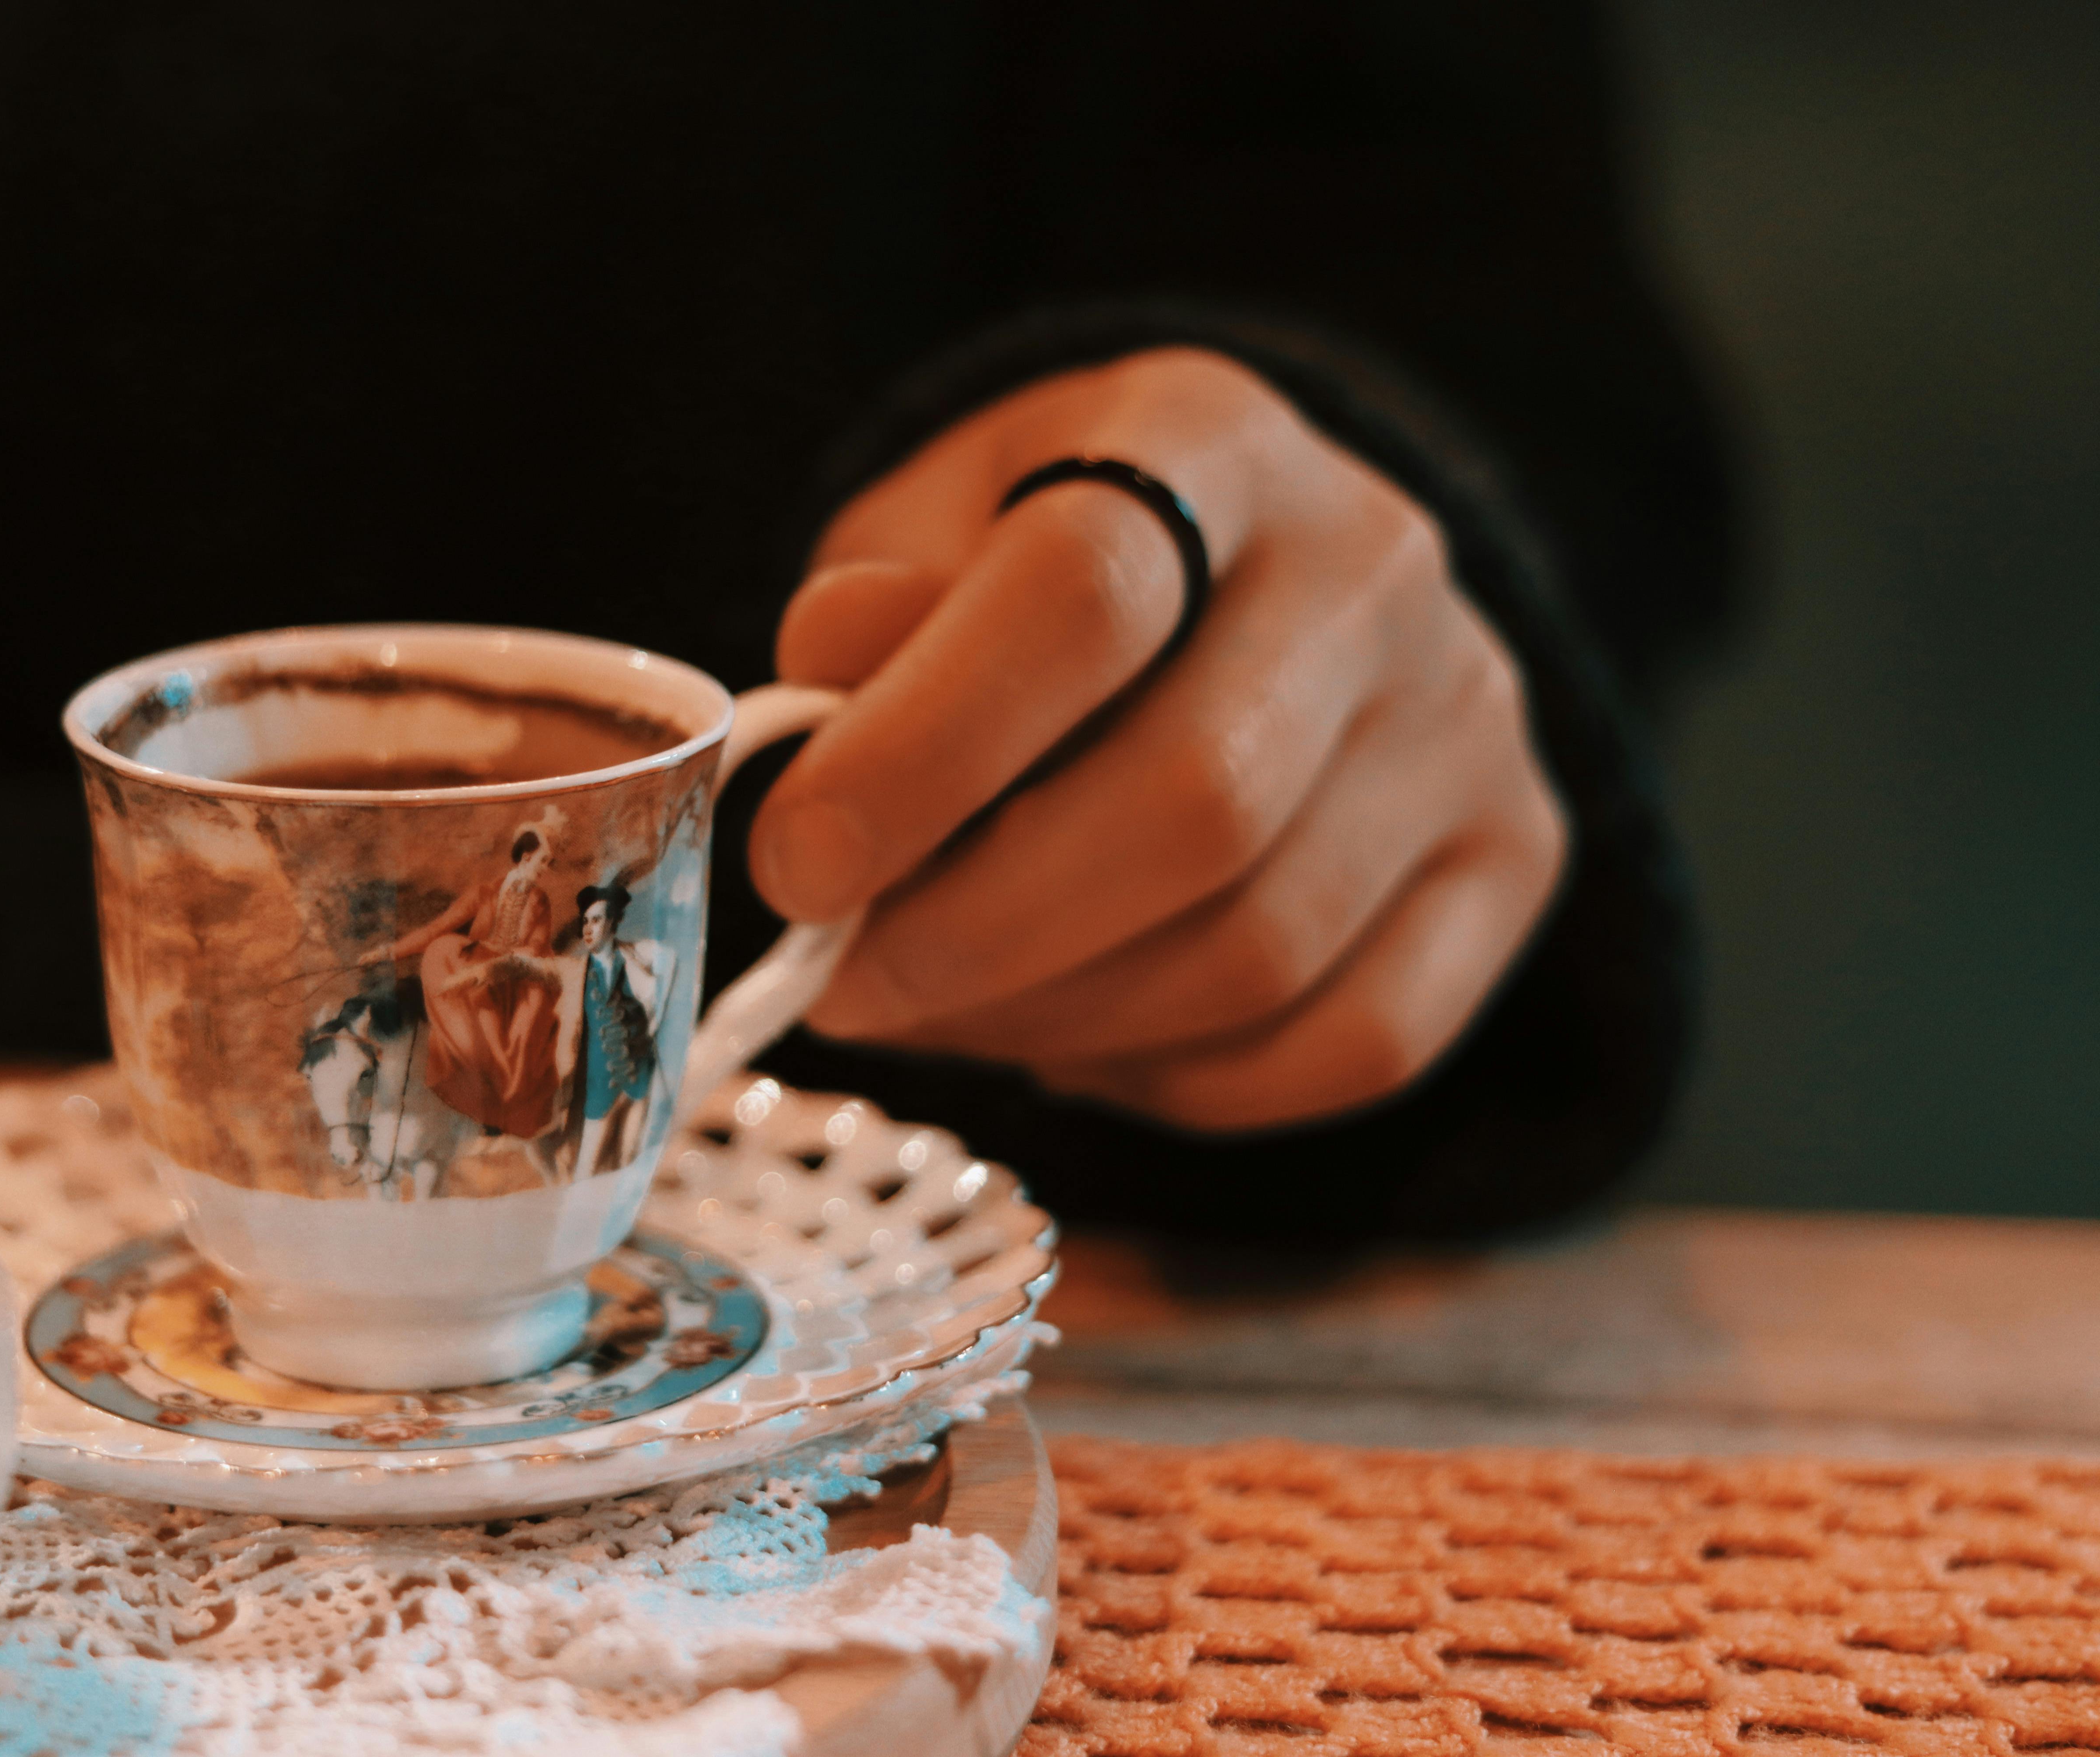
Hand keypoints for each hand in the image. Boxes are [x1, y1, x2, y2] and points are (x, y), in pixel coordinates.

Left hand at [749, 348, 1566, 1132]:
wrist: (1255, 582)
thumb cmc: (1042, 570)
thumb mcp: (929, 534)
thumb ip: (868, 620)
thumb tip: (823, 725)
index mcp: (1209, 438)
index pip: (1084, 593)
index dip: (924, 751)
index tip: (797, 865)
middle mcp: (1375, 565)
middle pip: (1193, 801)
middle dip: (980, 935)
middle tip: (845, 983)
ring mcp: (1468, 718)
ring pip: (1261, 951)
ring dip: (1058, 1023)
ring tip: (940, 1011)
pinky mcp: (1517, 856)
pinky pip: (1355, 1042)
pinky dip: (1183, 1079)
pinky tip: (1082, 1037)